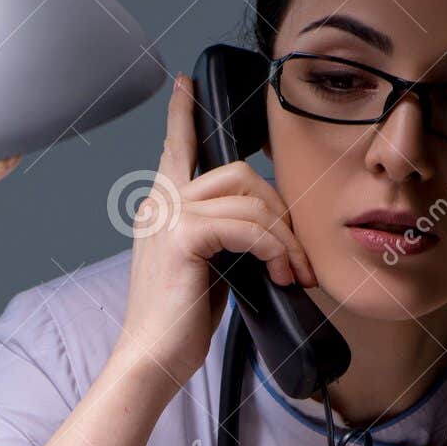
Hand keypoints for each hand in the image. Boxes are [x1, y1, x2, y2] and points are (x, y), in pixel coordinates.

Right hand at [110, 73, 316, 391]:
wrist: (151, 361)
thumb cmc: (178, 324)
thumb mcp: (205, 268)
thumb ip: (222, 235)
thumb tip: (268, 225)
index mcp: (161, 208)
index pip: (175, 148)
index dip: (183, 114)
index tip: (186, 84)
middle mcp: (159, 204)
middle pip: (237, 172)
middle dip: (279, 209)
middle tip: (296, 255)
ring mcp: (168, 217)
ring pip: (249, 198)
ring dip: (284, 236)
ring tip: (292, 273)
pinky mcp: (182, 237)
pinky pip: (246, 225)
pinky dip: (272, 248)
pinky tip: (278, 274)